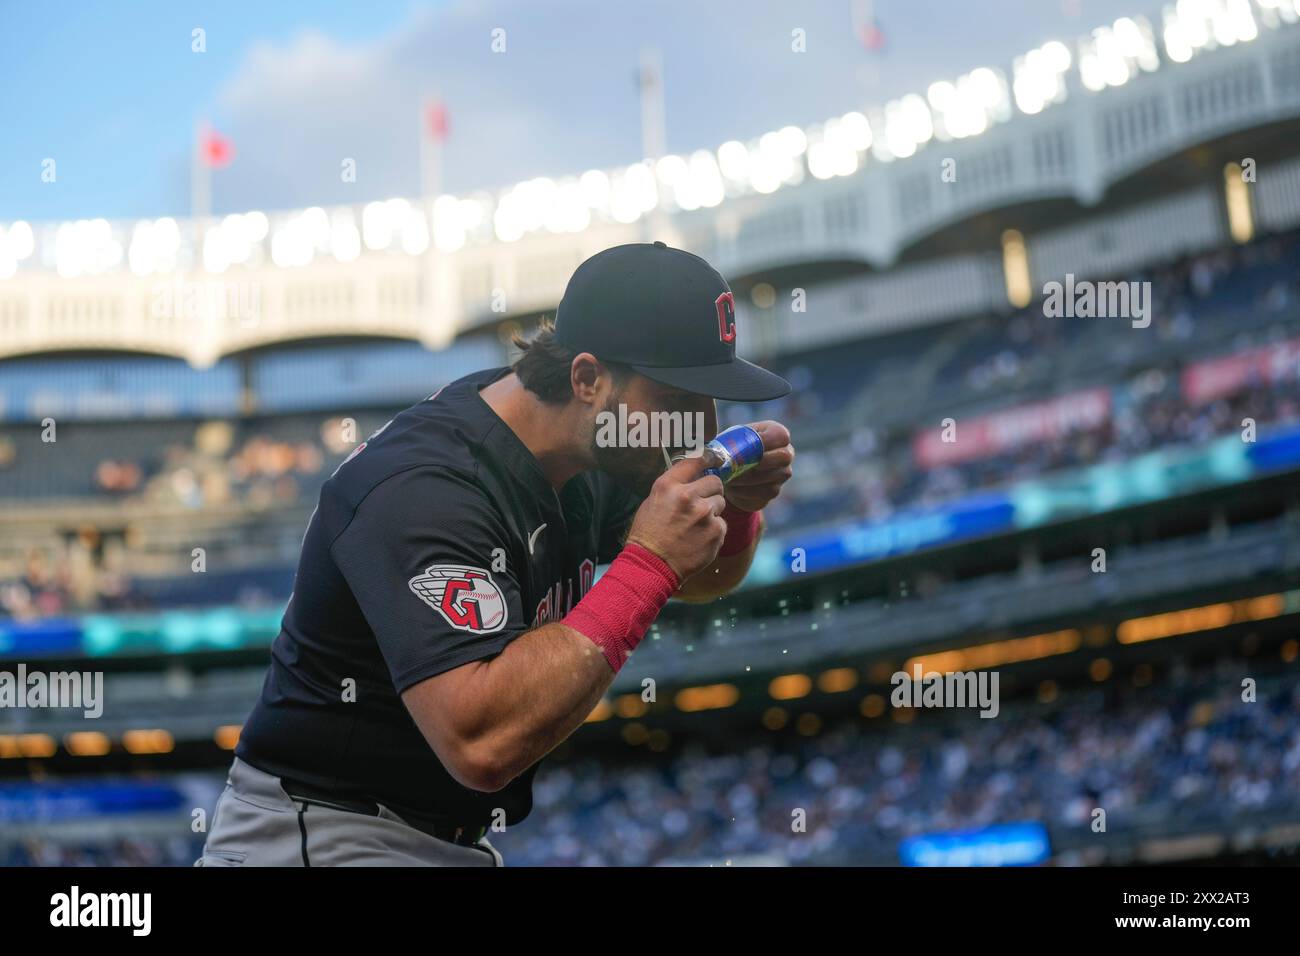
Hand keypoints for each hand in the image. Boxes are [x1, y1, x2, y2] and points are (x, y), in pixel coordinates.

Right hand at [625, 456, 727, 581]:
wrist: (652, 565)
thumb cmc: (649, 534)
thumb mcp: (653, 501)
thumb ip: (674, 487)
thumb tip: (694, 476)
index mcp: (669, 486)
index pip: (695, 462)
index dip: (706, 460)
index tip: (712, 460)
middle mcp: (688, 497)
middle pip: (715, 482)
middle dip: (711, 491)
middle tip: (702, 503)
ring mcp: (705, 515)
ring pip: (720, 503)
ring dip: (712, 512)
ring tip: (696, 525)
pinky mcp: (716, 532)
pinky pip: (722, 525)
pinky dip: (714, 531)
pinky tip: (699, 539)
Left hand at [723, 421, 793, 512]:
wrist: (733, 472)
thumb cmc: (733, 449)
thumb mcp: (731, 439)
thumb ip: (732, 440)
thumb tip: (717, 448)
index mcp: (777, 435)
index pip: (782, 436)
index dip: (765, 442)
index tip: (745, 447)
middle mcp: (786, 454)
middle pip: (782, 457)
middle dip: (757, 462)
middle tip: (735, 465)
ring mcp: (782, 474)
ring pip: (770, 477)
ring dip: (746, 479)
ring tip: (727, 477)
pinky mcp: (774, 492)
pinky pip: (762, 493)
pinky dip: (744, 491)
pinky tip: (732, 488)